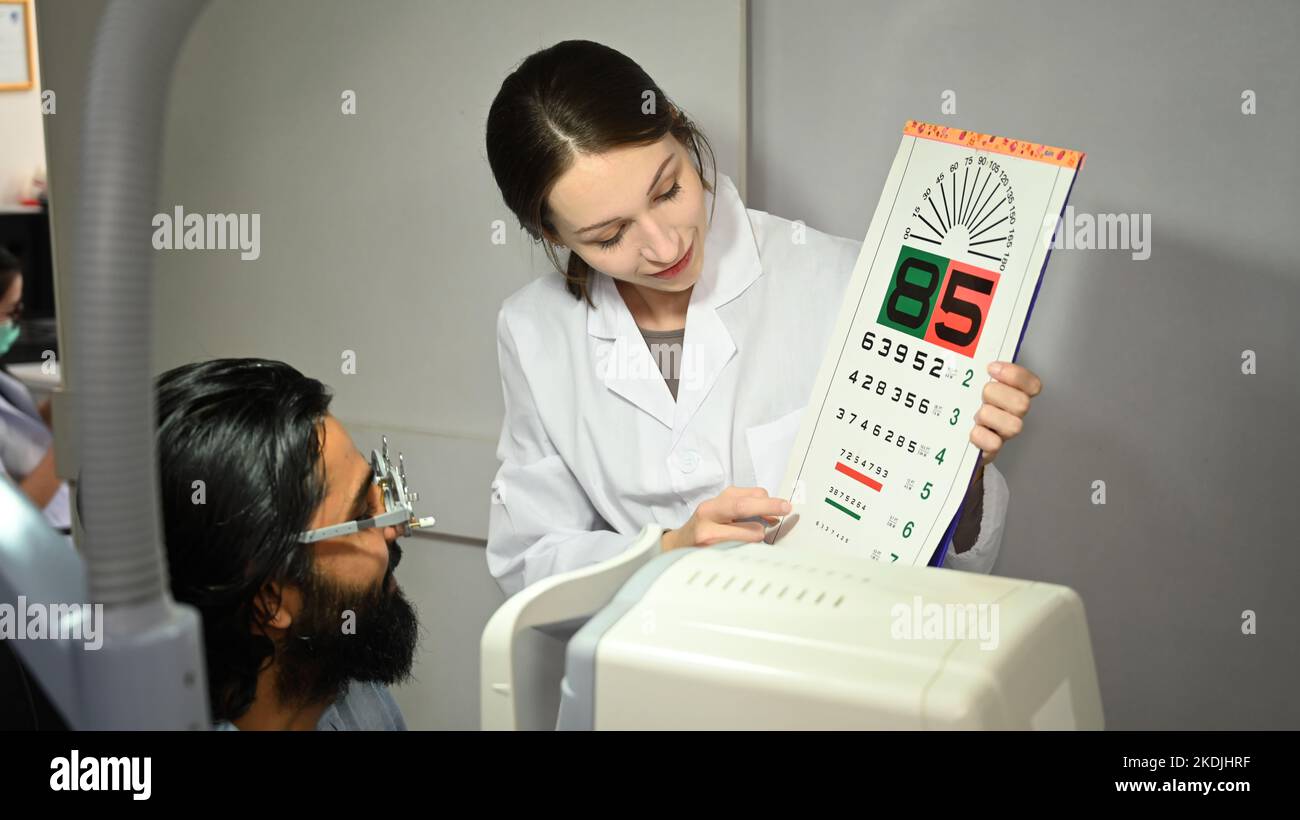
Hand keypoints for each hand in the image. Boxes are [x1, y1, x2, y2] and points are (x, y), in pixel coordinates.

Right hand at [661, 486, 791, 550]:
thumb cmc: (707, 528)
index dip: (768, 502)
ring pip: (748, 532)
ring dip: (757, 537)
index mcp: (717, 501)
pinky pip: (741, 549)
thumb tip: (772, 517)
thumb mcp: (723, 512)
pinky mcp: (709, 550)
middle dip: (768, 507)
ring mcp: (708, 532)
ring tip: (746, 540)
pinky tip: (740, 549)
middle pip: (743, 506)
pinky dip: (749, 549)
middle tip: (786, 508)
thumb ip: (746, 509)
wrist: (679, 547)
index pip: (748, 495)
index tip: (784, 507)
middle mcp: (709, 512)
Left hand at [970, 361, 1041, 465]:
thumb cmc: (965, 404)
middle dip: (995, 395)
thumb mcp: (971, 383)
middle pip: (1022, 403)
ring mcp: (1004, 432)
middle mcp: (1013, 413)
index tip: (991, 368)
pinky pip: (994, 444)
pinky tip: (971, 432)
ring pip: (1013, 425)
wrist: (954, 434)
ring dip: (988, 416)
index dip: (1014, 375)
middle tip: (980, 395)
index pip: (1031, 383)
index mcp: (1013, 393)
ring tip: (975, 416)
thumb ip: (976, 370)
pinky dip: (980, 437)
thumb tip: (963, 352)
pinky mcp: (992, 449)